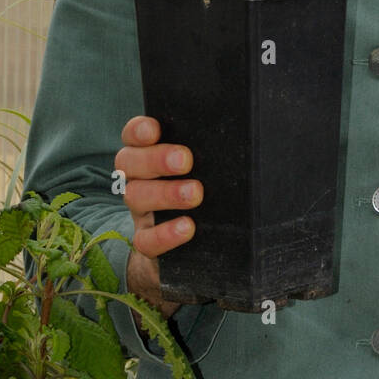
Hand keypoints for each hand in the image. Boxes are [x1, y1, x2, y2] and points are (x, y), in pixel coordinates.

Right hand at [114, 115, 200, 317]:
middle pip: (129, 162)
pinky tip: (187, 228)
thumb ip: (214, 152)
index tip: (155, 129)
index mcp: (149, 156)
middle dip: (156, 159)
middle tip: (186, 160)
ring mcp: (140, 213)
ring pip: (136, 196)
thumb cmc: (206, 194)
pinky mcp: (147, 242)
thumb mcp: (208, 169)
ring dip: (165, 193)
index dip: (138, 130)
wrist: (189, 250)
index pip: (133, 137)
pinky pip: (145, 240)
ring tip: (195, 194)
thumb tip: (249, 136)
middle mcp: (139, 180)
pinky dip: (165, 234)